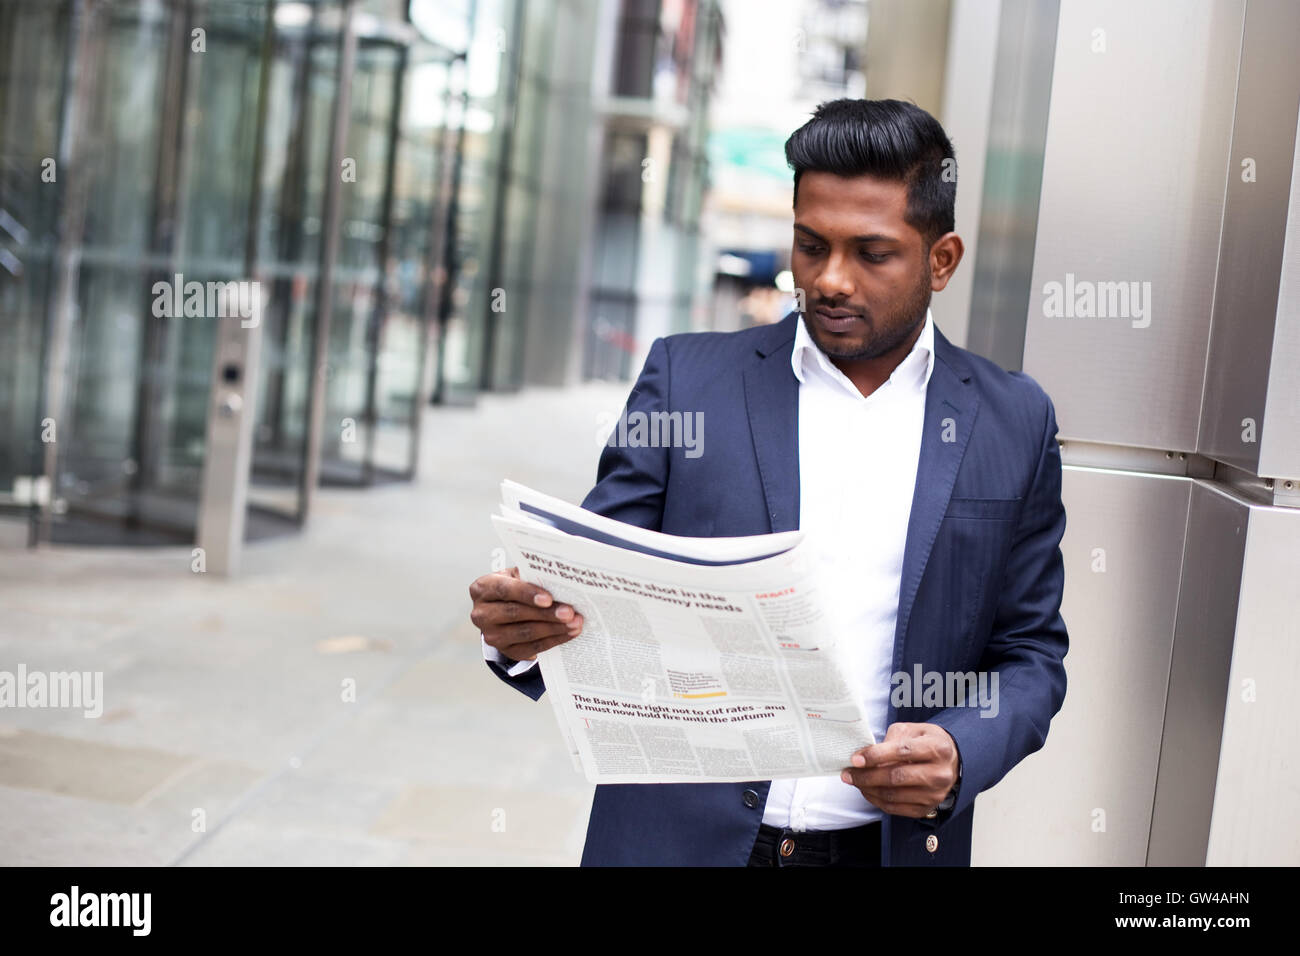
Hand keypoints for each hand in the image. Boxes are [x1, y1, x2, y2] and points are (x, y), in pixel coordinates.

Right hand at [469, 567, 584, 661]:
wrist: (504, 610)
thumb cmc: (513, 587)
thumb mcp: (516, 576)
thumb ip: (530, 576)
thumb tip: (558, 580)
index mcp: (482, 589)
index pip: (505, 590)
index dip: (527, 594)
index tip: (549, 598)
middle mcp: (481, 614)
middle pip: (516, 613)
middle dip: (546, 613)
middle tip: (569, 612)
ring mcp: (492, 635)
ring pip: (526, 633)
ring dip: (554, 628)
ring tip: (574, 623)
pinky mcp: (506, 650)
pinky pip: (532, 647)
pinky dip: (554, 640)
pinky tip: (568, 633)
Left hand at [840, 722, 959, 818]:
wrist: (952, 762)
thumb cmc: (927, 742)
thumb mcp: (913, 730)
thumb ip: (891, 739)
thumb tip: (866, 755)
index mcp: (937, 748)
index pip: (902, 752)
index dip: (875, 756)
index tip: (855, 759)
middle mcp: (939, 774)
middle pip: (896, 777)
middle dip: (866, 776)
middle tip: (848, 773)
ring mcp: (934, 794)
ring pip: (893, 795)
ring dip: (868, 789)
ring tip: (854, 780)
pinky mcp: (927, 808)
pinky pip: (896, 808)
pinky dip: (876, 800)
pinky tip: (867, 790)